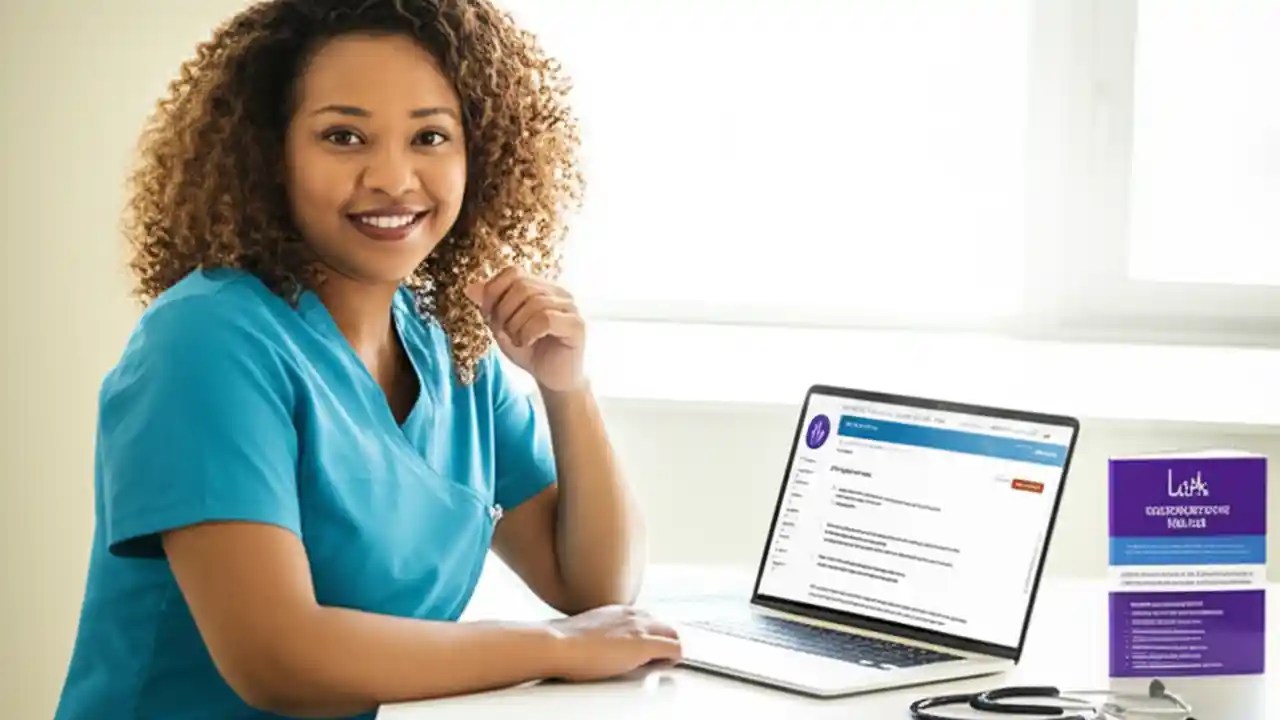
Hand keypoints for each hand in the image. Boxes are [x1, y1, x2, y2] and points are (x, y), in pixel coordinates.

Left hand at [464, 267, 585, 392]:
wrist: (554, 380)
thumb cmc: (531, 353)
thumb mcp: (502, 328)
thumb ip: (489, 308)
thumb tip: (470, 288)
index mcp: (541, 288)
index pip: (513, 272)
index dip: (494, 291)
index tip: (489, 315)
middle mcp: (558, 292)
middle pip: (522, 286)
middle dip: (503, 311)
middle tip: (503, 333)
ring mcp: (570, 307)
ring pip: (534, 303)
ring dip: (515, 326)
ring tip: (517, 341)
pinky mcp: (577, 325)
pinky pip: (546, 319)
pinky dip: (529, 332)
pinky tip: (527, 343)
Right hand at [544, 605, 682, 681]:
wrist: (556, 644)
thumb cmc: (561, 644)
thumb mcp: (582, 634)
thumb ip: (596, 636)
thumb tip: (591, 647)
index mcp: (617, 612)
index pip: (646, 619)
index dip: (651, 635)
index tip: (649, 649)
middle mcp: (632, 615)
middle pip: (664, 624)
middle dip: (665, 641)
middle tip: (661, 660)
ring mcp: (639, 628)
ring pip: (673, 633)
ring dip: (670, 648)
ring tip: (664, 665)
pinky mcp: (644, 644)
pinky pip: (676, 648)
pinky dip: (676, 658)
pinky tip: (667, 668)